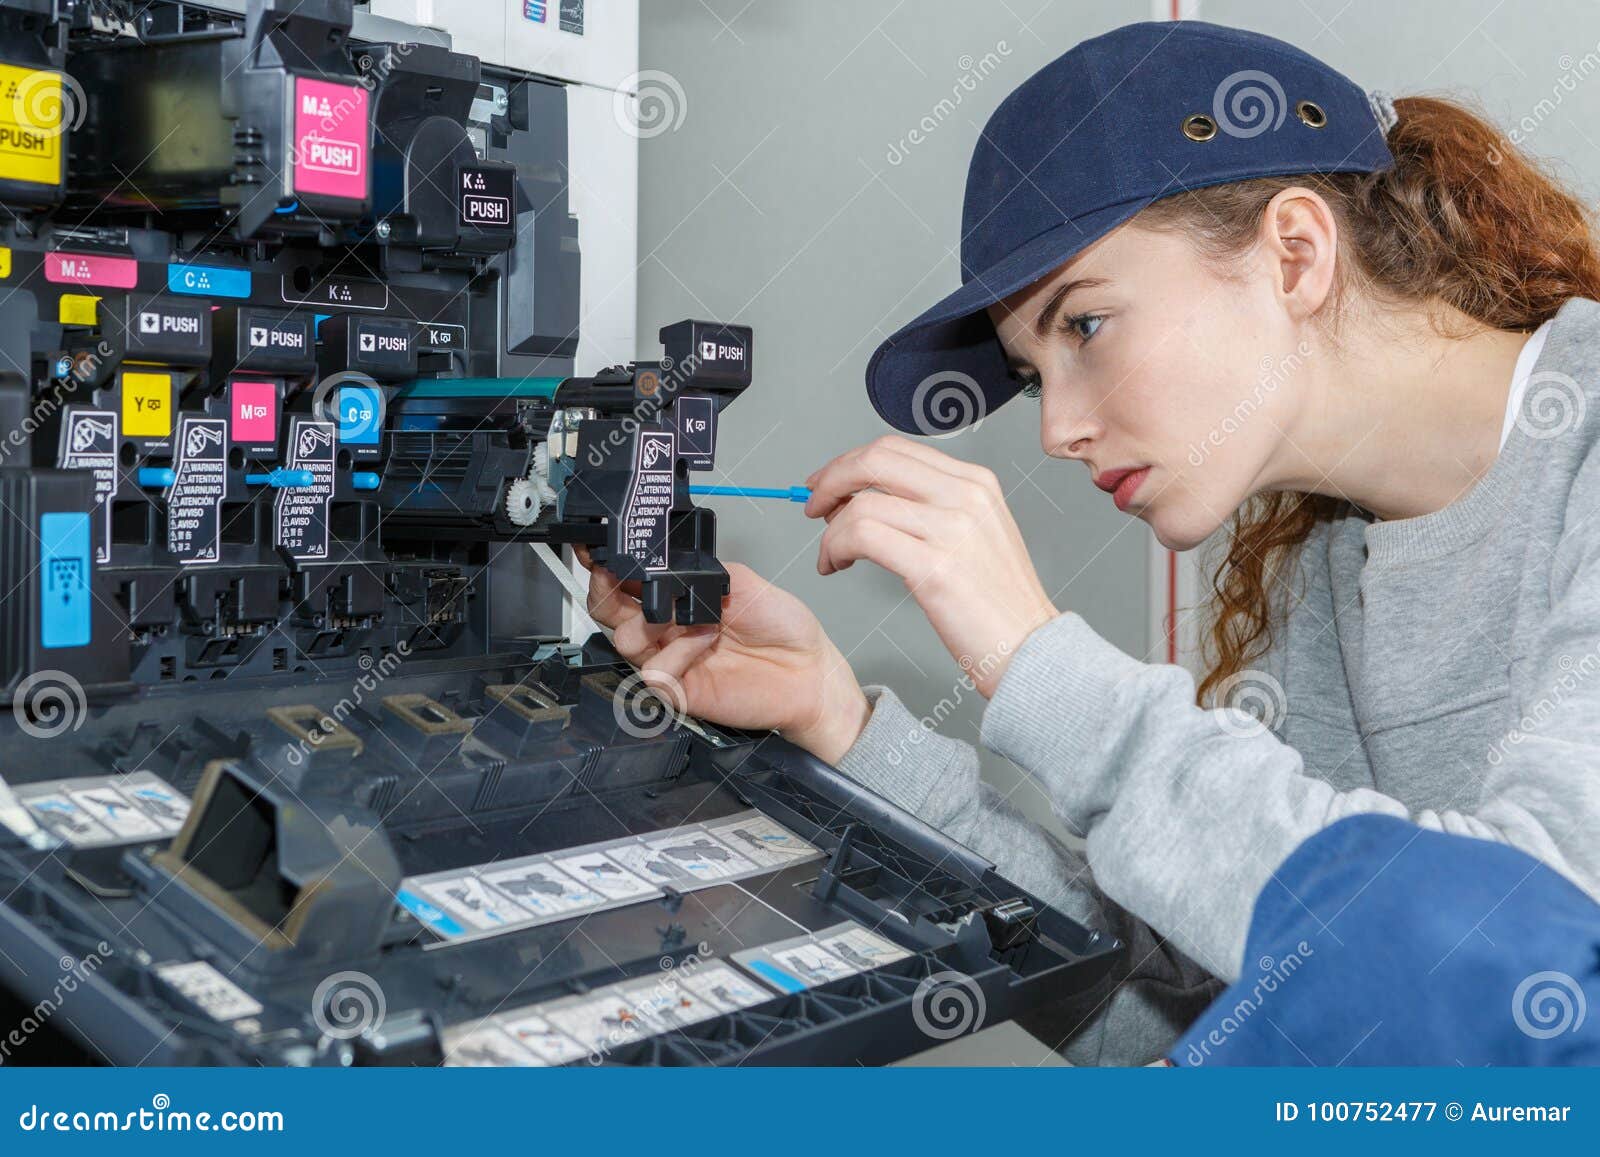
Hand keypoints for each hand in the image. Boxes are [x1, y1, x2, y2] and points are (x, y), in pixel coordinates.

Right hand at [577, 548, 871, 762]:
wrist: (809, 672)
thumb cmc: (784, 628)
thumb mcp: (741, 580)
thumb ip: (698, 571)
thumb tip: (662, 564)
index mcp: (678, 597)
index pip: (628, 580)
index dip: (608, 565)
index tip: (599, 552)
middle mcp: (668, 627)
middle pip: (609, 610)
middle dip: (606, 590)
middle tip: (620, 579)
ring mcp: (671, 658)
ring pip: (623, 640)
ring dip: (649, 623)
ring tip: (693, 620)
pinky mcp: (680, 690)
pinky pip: (653, 673)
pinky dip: (674, 655)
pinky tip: (703, 645)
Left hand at [804, 435, 1057, 697]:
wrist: (1032, 650)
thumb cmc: (998, 606)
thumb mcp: (975, 536)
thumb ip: (931, 509)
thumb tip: (866, 498)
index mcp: (975, 482)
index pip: (895, 450)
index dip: (849, 462)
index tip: (829, 484)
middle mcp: (966, 495)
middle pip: (874, 460)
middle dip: (831, 480)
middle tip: (813, 506)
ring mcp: (952, 528)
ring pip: (862, 502)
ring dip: (830, 529)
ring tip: (831, 555)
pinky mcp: (935, 567)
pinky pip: (862, 536)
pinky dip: (836, 547)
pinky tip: (837, 565)